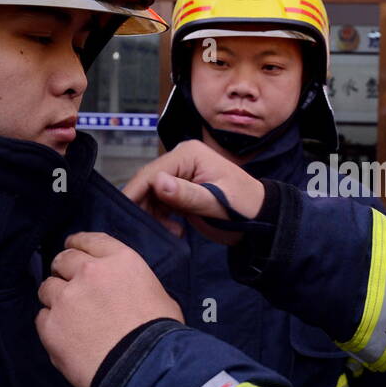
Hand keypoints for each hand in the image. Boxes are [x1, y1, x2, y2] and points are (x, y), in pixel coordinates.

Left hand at [36, 232, 182, 386]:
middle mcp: (88, 272)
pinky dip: (51, 324)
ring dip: (55, 297)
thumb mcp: (158, 296)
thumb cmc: (160, 335)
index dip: (79, 243)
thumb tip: (128, 294)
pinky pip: (42, 318)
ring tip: (68, 315)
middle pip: (63, 259)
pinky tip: (65, 336)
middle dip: (64, 269)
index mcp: (120, 261)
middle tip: (70, 283)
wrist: (143, 368)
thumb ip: (135, 285)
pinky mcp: (51, 326)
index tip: (73, 248)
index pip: (90, 240)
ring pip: (47, 288)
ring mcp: (66, 298)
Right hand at [122, 140, 265, 243]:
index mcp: (189, 154)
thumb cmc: (245, 208)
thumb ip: (187, 195)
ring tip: (170, 232)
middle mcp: (181, 159)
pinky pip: (160, 201)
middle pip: (148, 183)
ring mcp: (181, 173)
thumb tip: (158, 182)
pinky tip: (174, 230)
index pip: (152, 173)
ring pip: (151, 194)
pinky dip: (161, 216)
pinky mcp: (182, 188)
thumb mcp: (216, 203)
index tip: (124, 216)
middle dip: (144, 207)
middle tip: (146, 231)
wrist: (261, 219)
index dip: (135, 194)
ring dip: (153, 215)